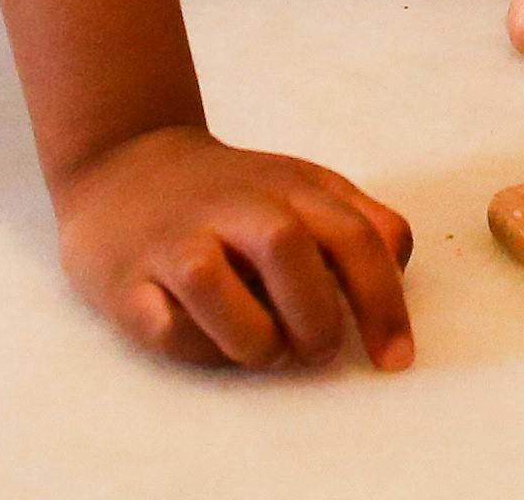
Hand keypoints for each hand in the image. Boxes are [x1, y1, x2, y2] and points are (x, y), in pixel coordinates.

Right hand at [52, 123, 419, 371]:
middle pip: (290, 252)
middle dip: (317, 320)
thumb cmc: (231, 195)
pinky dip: (195, 348)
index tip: (394, 361)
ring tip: (263, 350)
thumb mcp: (303, 188)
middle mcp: (235, 206)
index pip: (356, 239)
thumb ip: (360, 222)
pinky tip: (208, 341)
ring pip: (216, 287)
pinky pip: (164, 326)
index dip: (383, 305)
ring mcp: (177, 240)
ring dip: (254, 339)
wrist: (123, 163)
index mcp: (292, 187)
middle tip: (316, 350)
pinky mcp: (128, 280)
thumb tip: (400, 270)